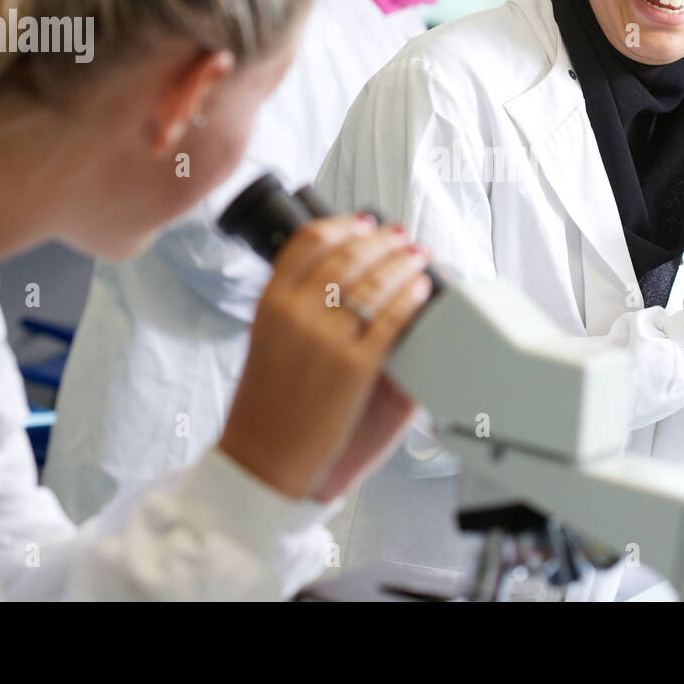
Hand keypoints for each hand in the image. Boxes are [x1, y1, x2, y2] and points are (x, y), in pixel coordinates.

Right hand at [219, 215, 430, 501]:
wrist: (262, 461)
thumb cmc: (265, 407)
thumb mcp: (266, 340)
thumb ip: (296, 308)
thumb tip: (339, 278)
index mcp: (270, 303)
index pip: (308, 241)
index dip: (344, 225)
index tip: (364, 222)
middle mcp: (295, 314)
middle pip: (348, 255)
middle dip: (382, 240)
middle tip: (400, 236)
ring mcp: (326, 340)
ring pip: (375, 282)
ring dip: (404, 263)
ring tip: (418, 258)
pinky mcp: (355, 367)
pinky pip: (392, 319)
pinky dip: (411, 298)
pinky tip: (421, 290)